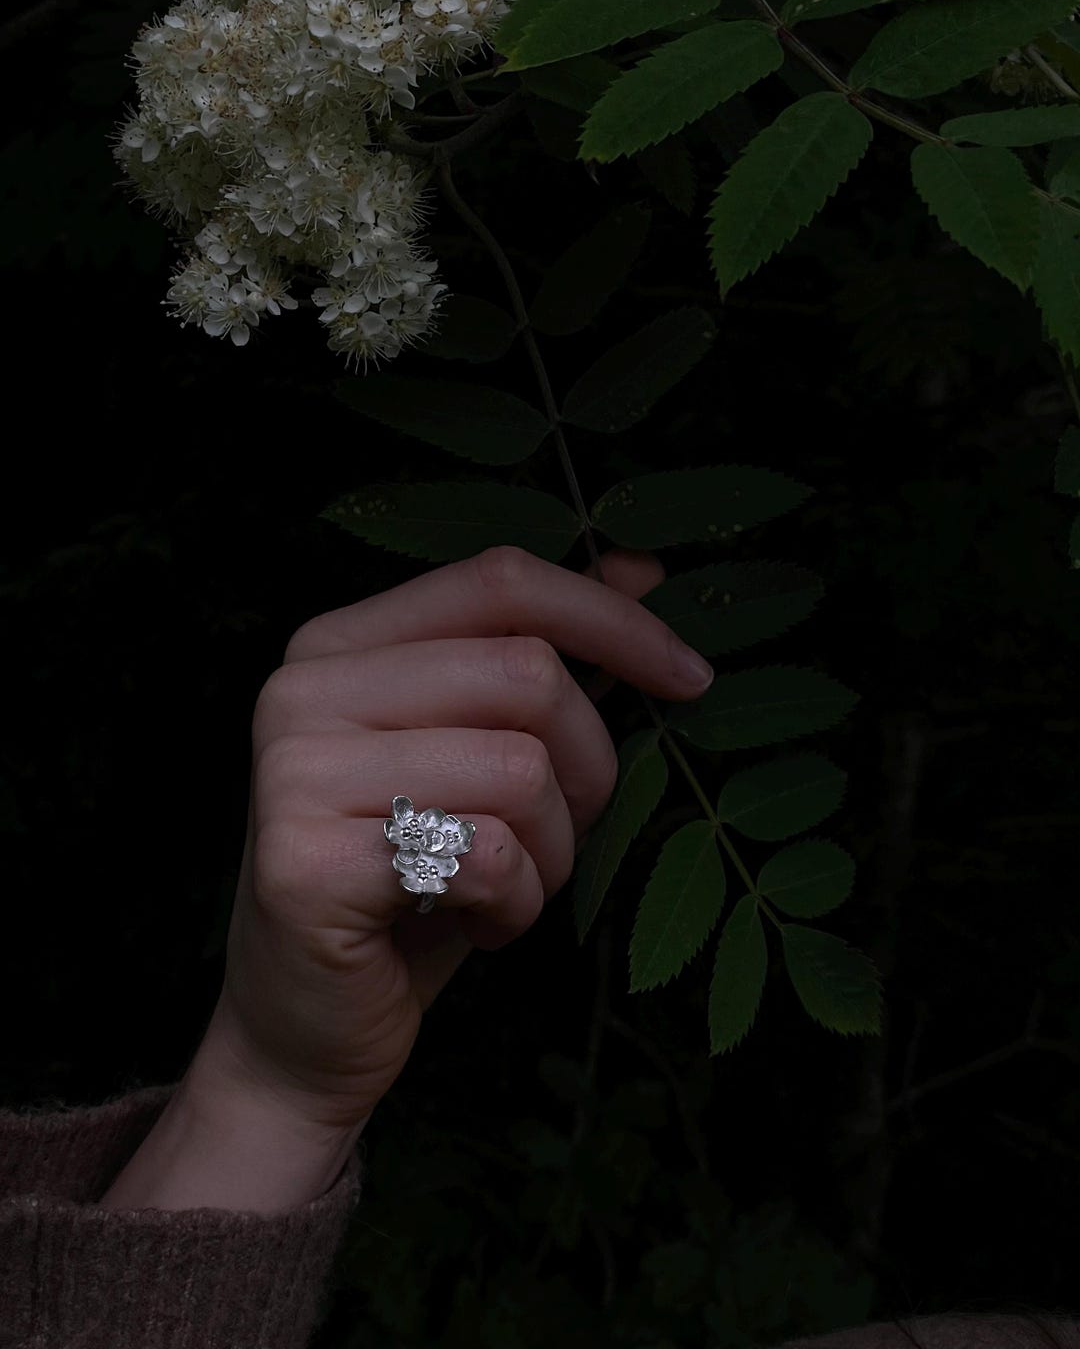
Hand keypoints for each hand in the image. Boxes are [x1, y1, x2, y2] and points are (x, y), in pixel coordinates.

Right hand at [196, 545, 714, 1135]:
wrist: (305, 1028)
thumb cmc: (413, 886)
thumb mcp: (482, 757)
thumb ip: (545, 657)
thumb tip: (644, 567)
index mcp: (339, 645)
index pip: (499, 582)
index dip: (611, 621)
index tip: (690, 678)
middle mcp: (302, 690)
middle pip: (527, 674)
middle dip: (588, 769)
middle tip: (557, 837)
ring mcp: (292, 773)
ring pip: (520, 768)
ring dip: (552, 853)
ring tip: (502, 887)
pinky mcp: (305, 864)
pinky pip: (490, 855)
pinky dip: (518, 904)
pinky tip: (473, 925)